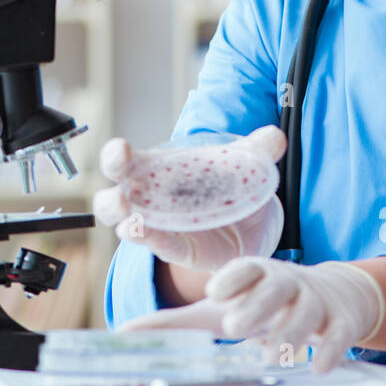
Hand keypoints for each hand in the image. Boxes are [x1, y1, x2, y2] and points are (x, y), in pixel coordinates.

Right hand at [91, 126, 285, 272]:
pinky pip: (157, 245)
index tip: (121, 151)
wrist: (249, 227)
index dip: (115, 155)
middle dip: (110, 194)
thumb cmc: (229, 186)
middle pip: (111, 197)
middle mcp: (147, 199)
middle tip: (121, 192)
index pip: (122, 161)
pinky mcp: (175, 248)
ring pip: (124, 226)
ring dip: (121, 220)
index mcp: (154, 170)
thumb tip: (275, 137)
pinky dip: (150, 239)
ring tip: (128, 215)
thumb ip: (258, 150)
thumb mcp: (243, 165)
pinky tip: (147, 233)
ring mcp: (157, 227)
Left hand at [117, 256, 385, 372]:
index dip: (231, 277)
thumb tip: (123, 331)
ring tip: (273, 351)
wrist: (334, 294)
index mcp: (257, 273)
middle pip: (276, 286)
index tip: (213, 291)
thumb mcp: (222, 308)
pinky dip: (330, 349)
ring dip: (290, 330)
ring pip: (307, 310)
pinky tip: (318, 366)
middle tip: (234, 325)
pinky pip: (339, 332)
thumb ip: (177, 321)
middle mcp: (287, 282)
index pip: (246, 267)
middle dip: (256, 304)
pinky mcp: (341, 321)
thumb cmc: (263, 302)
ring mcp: (316, 300)